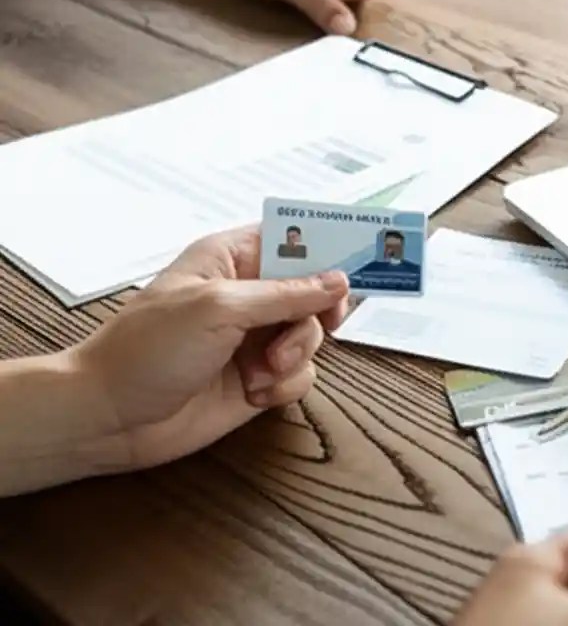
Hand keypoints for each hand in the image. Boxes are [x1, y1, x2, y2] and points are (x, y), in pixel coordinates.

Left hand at [73, 226, 349, 470]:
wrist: (110, 418)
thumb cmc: (146, 351)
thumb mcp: (219, 308)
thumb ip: (286, 293)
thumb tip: (340, 279)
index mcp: (230, 259)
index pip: (293, 238)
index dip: (329, 244)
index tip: (369, 251)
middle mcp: (247, 295)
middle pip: (316, 289)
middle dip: (317, 313)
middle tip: (324, 322)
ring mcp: (253, 338)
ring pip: (313, 335)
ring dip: (295, 354)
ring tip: (260, 370)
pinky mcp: (258, 378)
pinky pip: (301, 374)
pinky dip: (285, 385)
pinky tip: (254, 392)